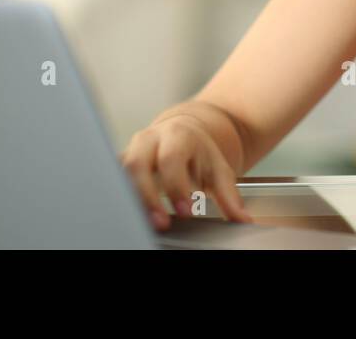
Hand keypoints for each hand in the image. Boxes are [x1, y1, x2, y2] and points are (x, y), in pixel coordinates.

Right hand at [121, 114, 253, 229]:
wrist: (184, 132)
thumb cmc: (200, 153)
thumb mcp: (218, 169)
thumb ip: (229, 196)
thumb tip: (243, 221)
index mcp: (177, 134)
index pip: (171, 159)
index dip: (176, 186)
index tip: (187, 211)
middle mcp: (149, 139)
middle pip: (137, 164)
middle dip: (147, 196)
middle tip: (162, 223)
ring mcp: (131, 149)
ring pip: (120, 172)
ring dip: (129, 199)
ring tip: (142, 223)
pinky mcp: (120, 162)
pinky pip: (112, 178)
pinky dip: (117, 197)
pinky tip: (126, 215)